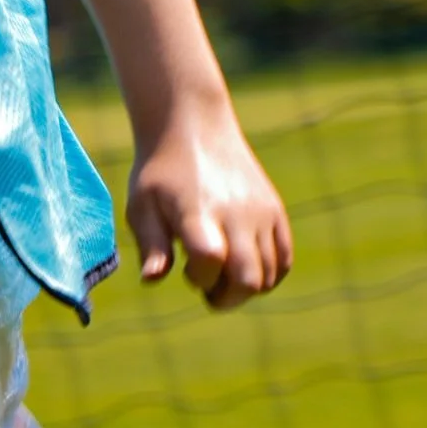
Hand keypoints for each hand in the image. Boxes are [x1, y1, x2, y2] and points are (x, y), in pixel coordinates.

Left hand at [126, 93, 293, 311]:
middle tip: (205, 288)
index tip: (185, 268)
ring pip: (269, 275)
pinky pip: (284, 260)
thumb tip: (152, 279)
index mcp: (198, 212)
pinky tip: (242, 266)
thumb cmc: (161, 173)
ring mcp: (261, 213)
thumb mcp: (142, 205)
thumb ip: (151, 245)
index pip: (210, 260)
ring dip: (244, 288)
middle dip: (226, 298)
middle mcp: (236, 214)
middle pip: (248, 278)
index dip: (199, 278)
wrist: (194, 129)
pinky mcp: (276, 212)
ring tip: (221, 271)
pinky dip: (268, 275)